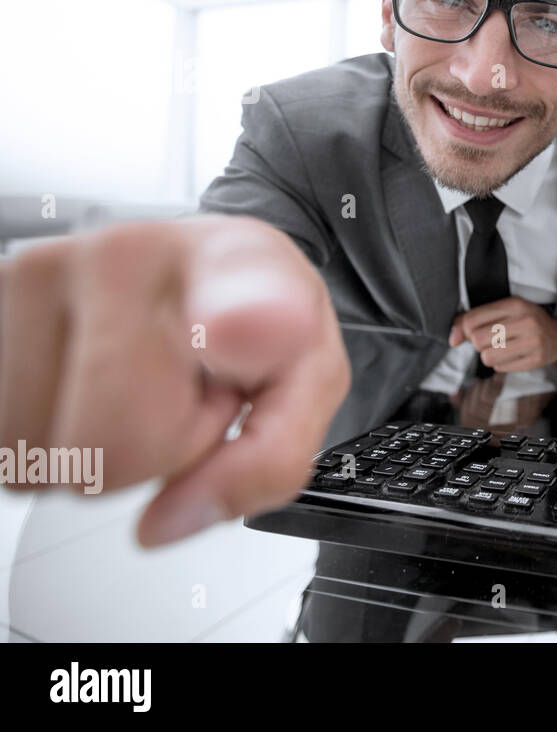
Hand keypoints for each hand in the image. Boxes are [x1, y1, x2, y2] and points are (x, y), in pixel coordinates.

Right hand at [0, 215, 350, 547]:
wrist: (204, 266)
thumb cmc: (257, 320)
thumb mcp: (306, 383)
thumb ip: (268, 460)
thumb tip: (166, 522)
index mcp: (237, 266)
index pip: (237, 306)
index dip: (234, 326)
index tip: (225, 331)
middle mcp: (125, 252)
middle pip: (110, 450)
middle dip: (154, 454)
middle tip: (184, 396)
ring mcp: (37, 273)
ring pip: (38, 458)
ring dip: (94, 448)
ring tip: (140, 384)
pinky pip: (0, 447)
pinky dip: (45, 439)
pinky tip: (90, 386)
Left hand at [449, 296, 556, 372]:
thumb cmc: (525, 320)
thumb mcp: (503, 311)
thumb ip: (473, 321)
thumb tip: (452, 340)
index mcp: (515, 304)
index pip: (472, 320)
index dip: (466, 330)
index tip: (474, 331)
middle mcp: (525, 321)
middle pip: (477, 340)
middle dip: (478, 344)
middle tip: (490, 340)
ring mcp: (533, 342)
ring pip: (487, 357)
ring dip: (488, 355)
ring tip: (501, 349)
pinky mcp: (536, 360)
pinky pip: (500, 368)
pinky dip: (500, 364)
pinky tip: (512, 355)